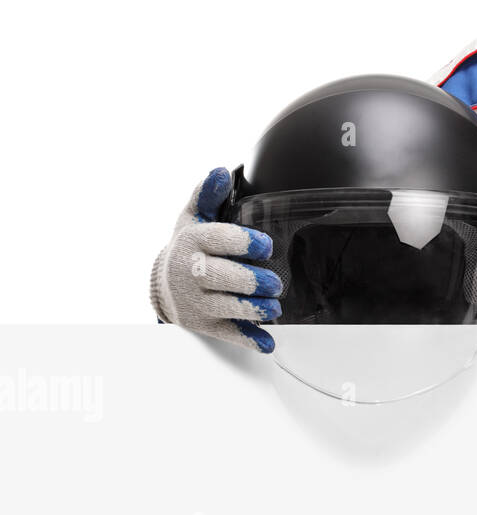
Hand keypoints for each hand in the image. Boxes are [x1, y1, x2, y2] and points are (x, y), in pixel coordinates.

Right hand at [149, 167, 280, 351]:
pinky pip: (228, 333)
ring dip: (255, 309)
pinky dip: (250, 339)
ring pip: (228, 307)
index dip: (245, 243)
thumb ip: (208, 195)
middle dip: (254, 281)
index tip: (266, 246)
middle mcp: (190, 272)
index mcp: (192, 242)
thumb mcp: (193, 218)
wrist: (163, 284)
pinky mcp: (203, 324)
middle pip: (223, 278)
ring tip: (273, 306)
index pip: (218, 240)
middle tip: (274, 282)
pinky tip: (268, 342)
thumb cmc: (188, 247)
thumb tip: (221, 172)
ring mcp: (196, 301)